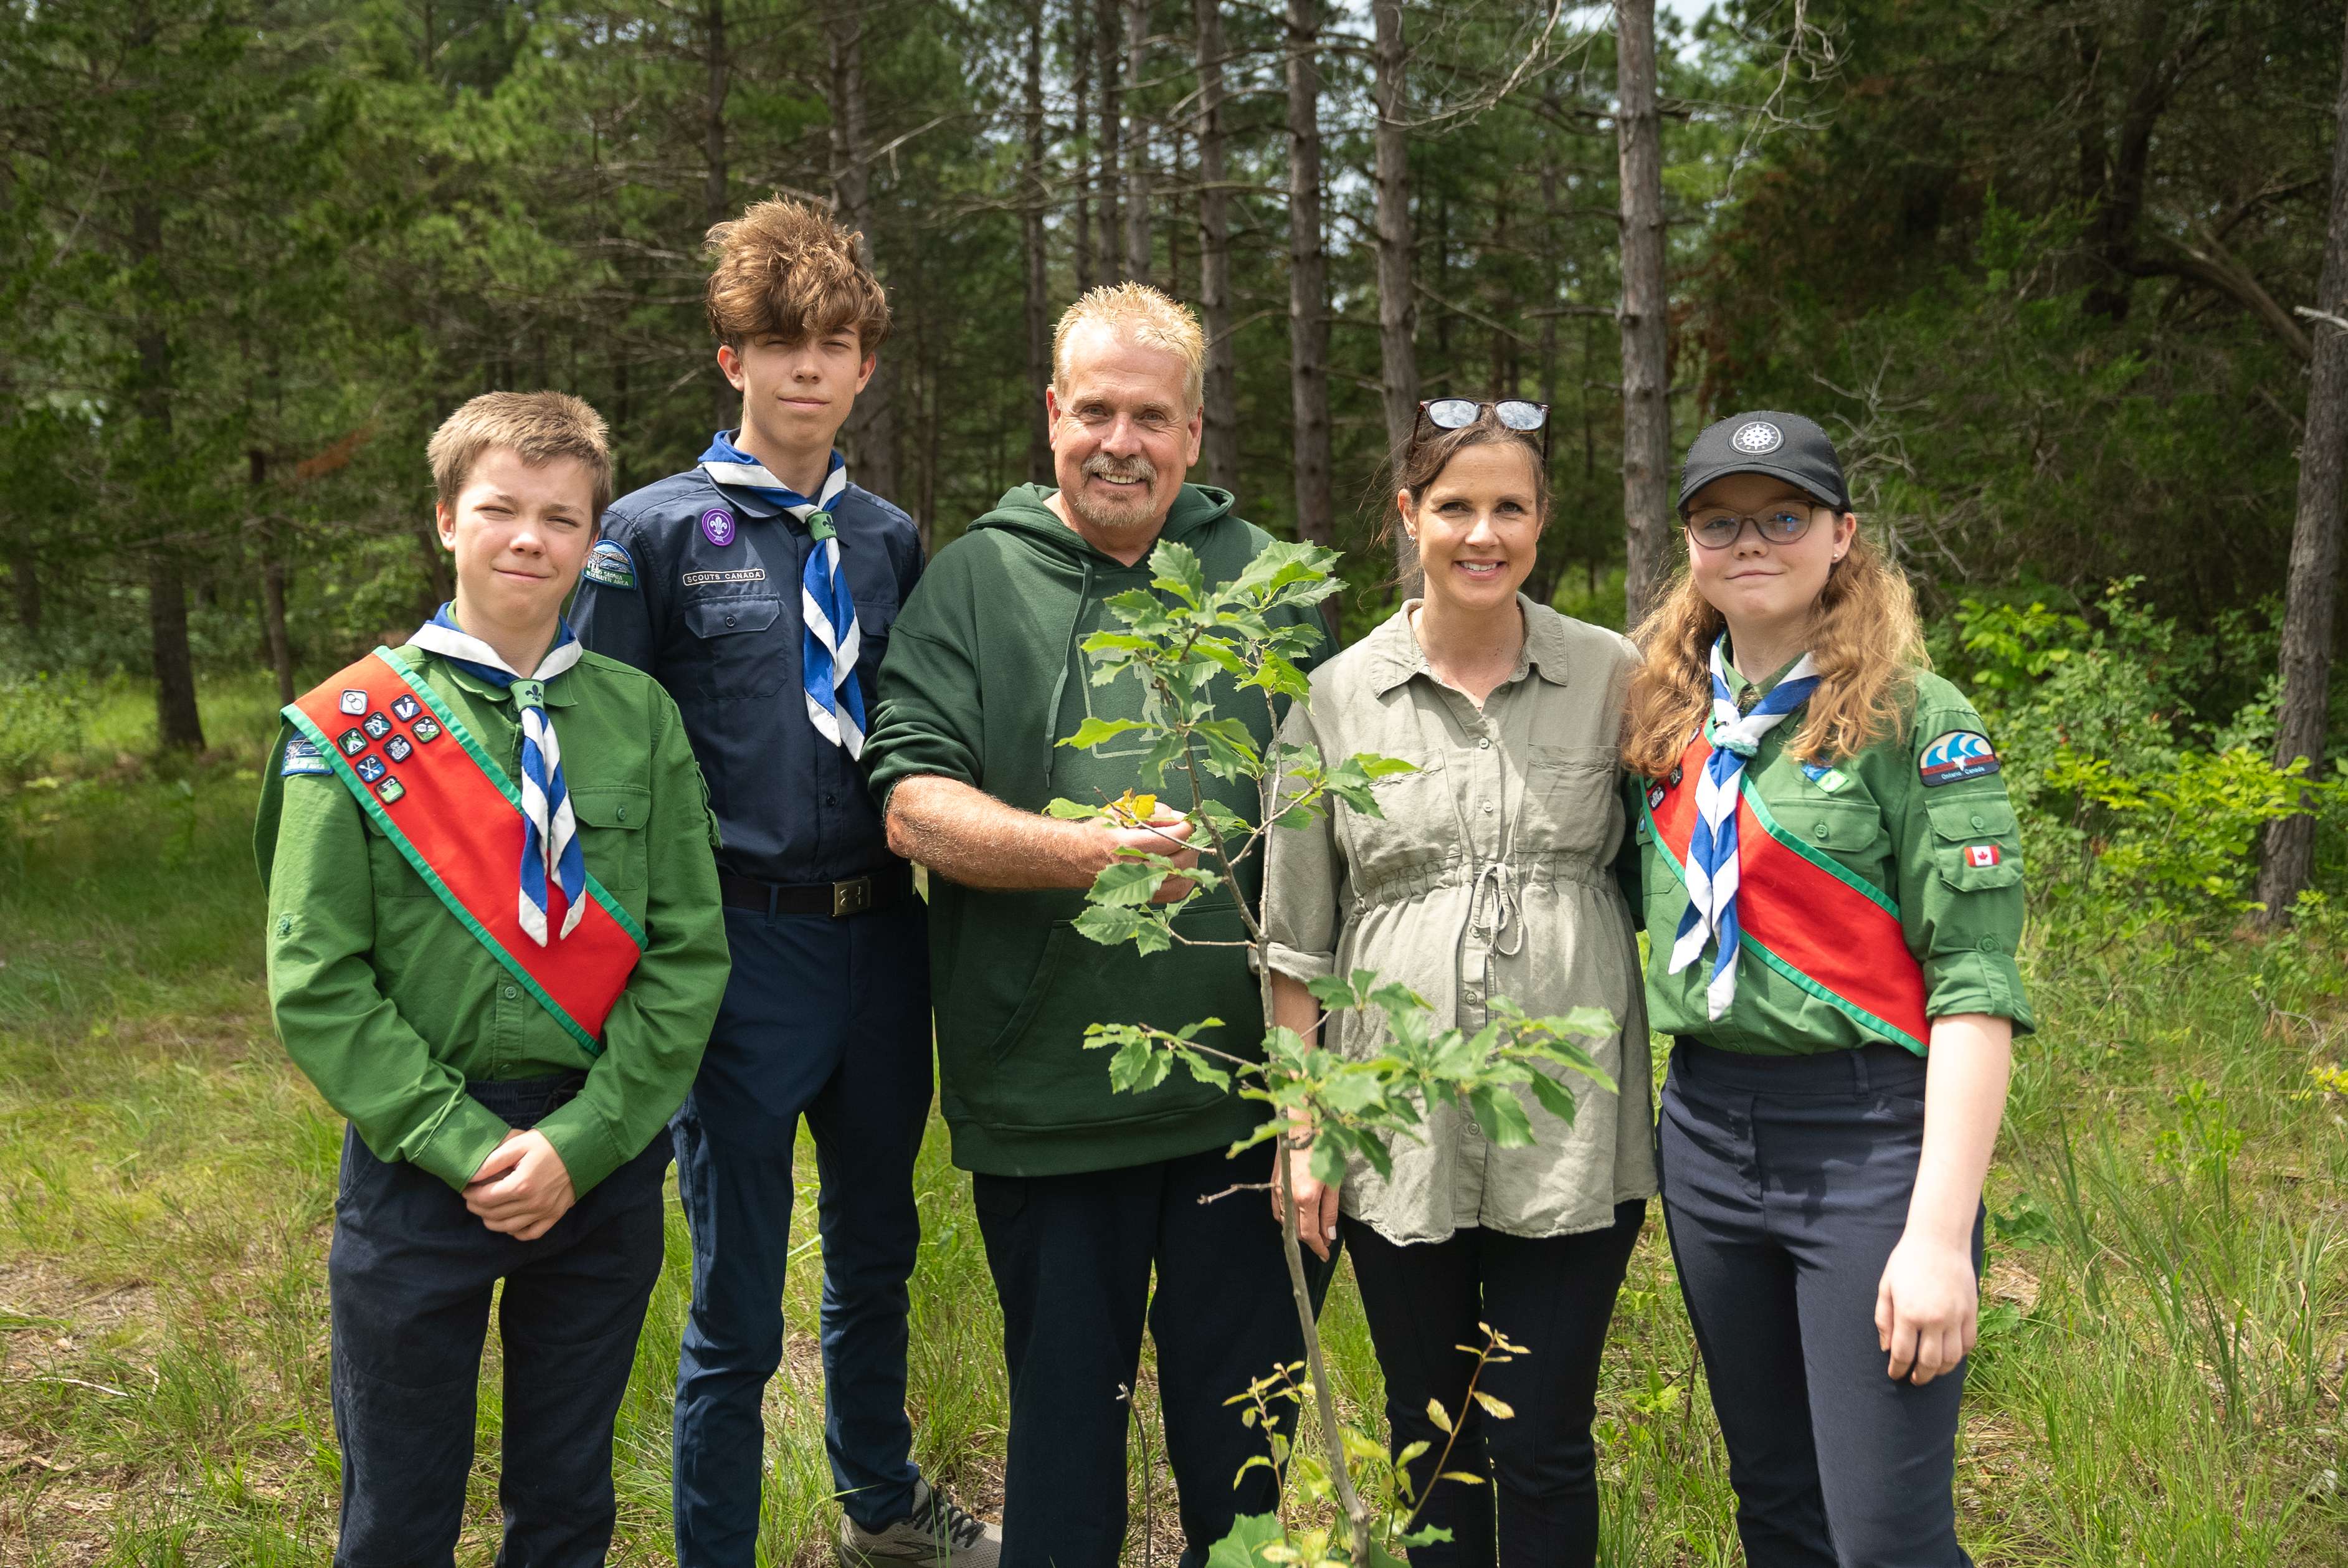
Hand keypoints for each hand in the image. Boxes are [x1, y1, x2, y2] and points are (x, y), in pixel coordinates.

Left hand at [465, 1130, 575, 1240]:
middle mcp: (533, 1203)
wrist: (582, 1148)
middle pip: (493, 1215)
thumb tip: (471, 1176)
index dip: (470, 1194)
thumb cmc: (548, 1143)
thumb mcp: (519, 1144)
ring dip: (491, 1221)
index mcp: (521, 1185)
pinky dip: (516, 1232)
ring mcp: (545, 1212)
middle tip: (472, 1197)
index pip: (485, 1198)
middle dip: (477, 1207)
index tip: (466, 1188)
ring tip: (486, 1209)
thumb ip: (493, 1161)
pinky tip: (509, 1221)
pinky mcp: (555, 1215)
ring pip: (508, 1228)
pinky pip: (530, 1233)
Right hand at [1103, 814, 1198, 904]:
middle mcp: (1133, 867)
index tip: (1187, 823)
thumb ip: (1152, 811)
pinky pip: (1177, 892)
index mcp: (1126, 844)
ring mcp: (1140, 885)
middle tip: (1189, 835)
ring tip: (1187, 849)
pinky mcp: (1145, 895)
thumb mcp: (1122, 811)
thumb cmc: (1103, 832)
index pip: (1168, 840)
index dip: (1185, 829)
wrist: (1081, 857)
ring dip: (1191, 862)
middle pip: (1178, 860)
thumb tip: (1178, 817)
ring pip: (1181, 877)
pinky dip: (1187, 879)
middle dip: (1190, 845)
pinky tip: (1184, 866)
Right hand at [1275, 1141, 1341, 1262]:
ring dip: (1299, 1230)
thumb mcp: (1333, 1182)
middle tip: (1323, 1243)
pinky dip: (1287, 1219)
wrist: (1301, 1125)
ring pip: (1286, 1222)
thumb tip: (1329, 1235)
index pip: (1310, 1233)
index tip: (1326, 1255)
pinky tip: (1296, 1218)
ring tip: (1313, 1230)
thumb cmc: (1323, 1149)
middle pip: (1296, 1231)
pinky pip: (1278, 1210)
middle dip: (1310, 1240)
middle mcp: (1289, 1197)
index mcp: (1306, 1198)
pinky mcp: (1273, 1183)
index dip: (1318, 1247)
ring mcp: (1278, 1191)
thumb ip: (1330, 1212)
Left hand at [1875, 1230, 1978, 1384]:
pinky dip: (1960, 1355)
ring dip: (1941, 1370)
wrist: (1940, 1241)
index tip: (1895, 1375)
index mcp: (1909, 1313)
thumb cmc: (1907, 1261)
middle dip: (1920, 1376)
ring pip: (1952, 1358)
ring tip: (1932, 1371)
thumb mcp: (1886, 1287)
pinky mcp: (1971, 1312)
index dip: (1898, 1369)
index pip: (1903, 1354)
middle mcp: (1935, 1319)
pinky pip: (1968, 1343)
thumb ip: (1884, 1319)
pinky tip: (1950, 1355)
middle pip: (1930, 1362)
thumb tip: (1886, 1348)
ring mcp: (1956, 1317)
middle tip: (1914, 1379)